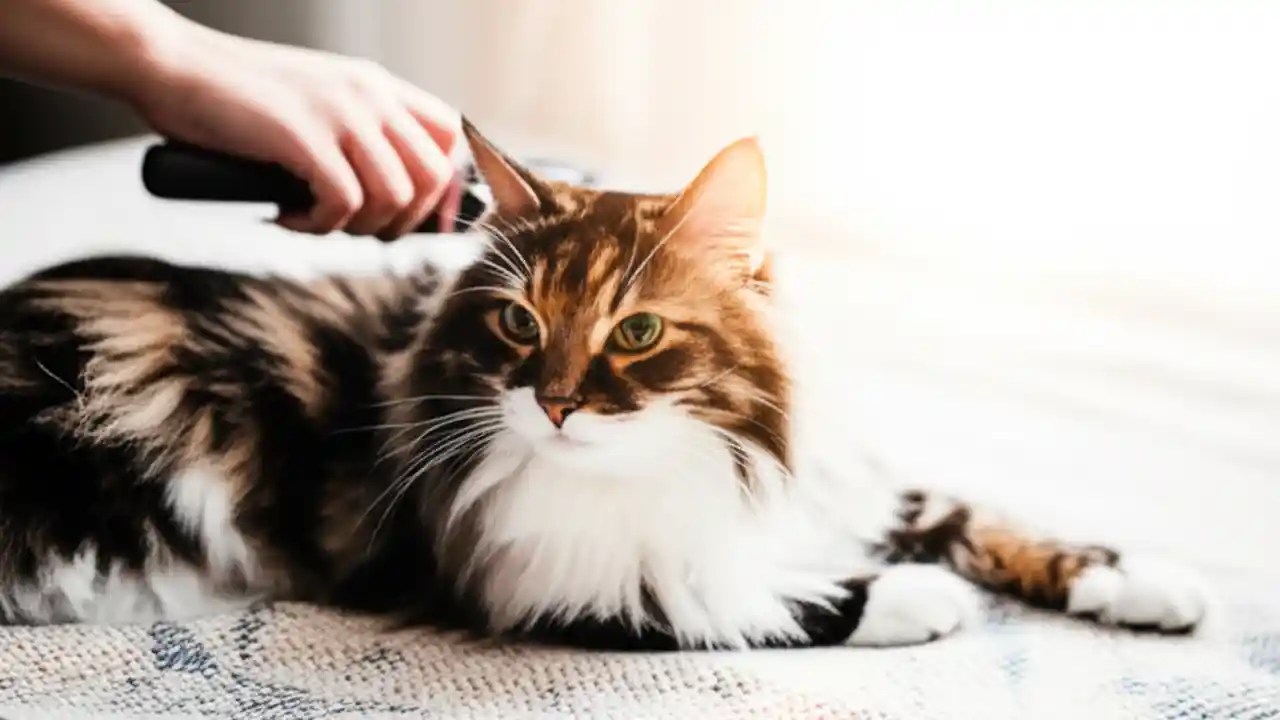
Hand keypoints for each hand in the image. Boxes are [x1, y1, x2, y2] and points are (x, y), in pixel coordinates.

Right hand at [132, 25, 458, 238]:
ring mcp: (339, 113)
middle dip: (404, 220)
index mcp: (376, 84)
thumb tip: (394, 198)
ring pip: (394, 198)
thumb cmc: (236, 97)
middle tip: (358, 227)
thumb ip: (357, 135)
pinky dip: (318, 226)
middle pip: (434, 176)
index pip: (449, 135)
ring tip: (317, 220)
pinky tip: (287, 216)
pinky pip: (343, 205)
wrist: (173, 67)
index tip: (413, 217)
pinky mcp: (304, 137)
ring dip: (359, 227)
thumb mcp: (316, 104)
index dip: (443, 186)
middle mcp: (368, 94)